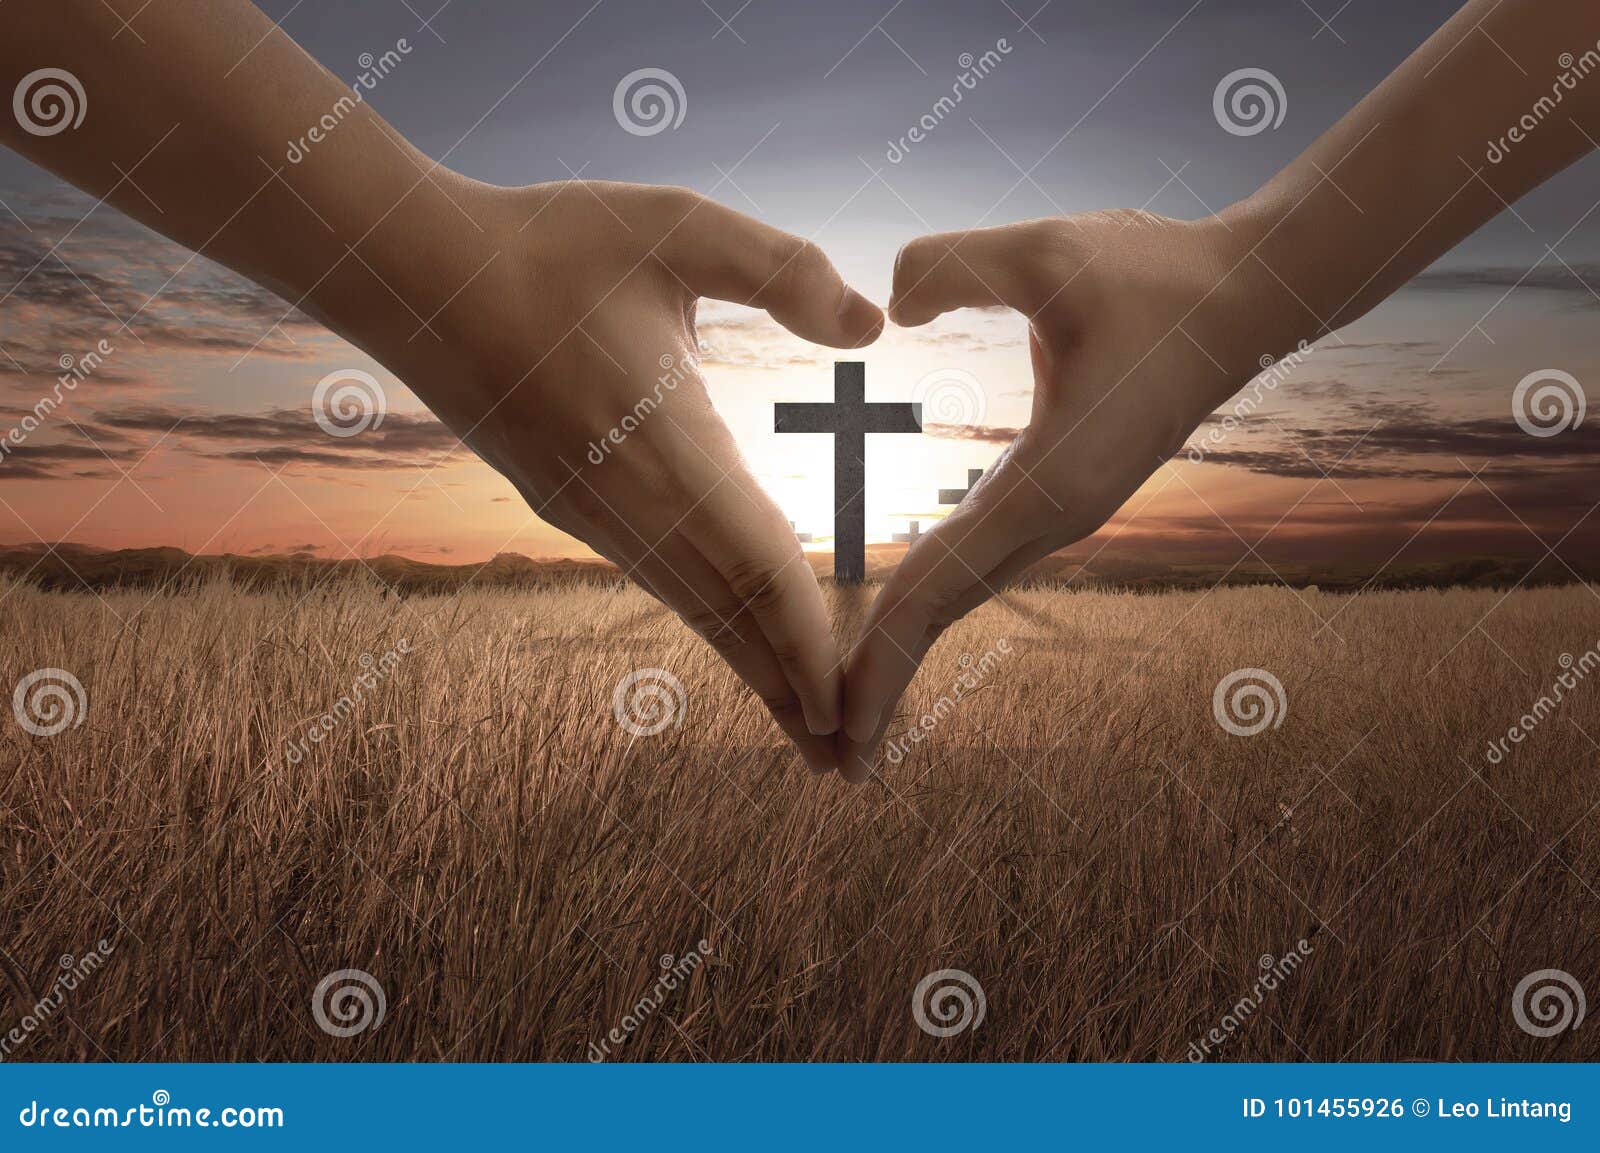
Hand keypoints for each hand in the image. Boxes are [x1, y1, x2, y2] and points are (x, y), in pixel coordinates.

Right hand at [380, 180, 882, 773]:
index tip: (852, 706)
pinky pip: (656, 583)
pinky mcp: (569, 506)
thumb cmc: (552, 241)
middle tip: (847, 770)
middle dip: (791, 692)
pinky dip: (707, 626)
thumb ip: (783, 267)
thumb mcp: (677, 223)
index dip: (808, 639)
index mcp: (666, 443)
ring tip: (805, 733)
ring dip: (751, 673)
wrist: (418, 272)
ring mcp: (592, 514)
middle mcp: (629, 501)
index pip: (756, 564)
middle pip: (728, 618)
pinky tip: (733, 646)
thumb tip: (873, 326)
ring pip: (690, 611)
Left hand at [839, 208, 1292, 778]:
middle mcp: (1057, 515)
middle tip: (829, 760)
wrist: (1248, 297)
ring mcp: (1062, 512)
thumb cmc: (1157, 273)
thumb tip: (884, 306)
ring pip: (964, 594)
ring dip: (906, 651)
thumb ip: (957, 263)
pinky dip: (932, 604)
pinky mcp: (1062, 495)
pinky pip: (981, 562)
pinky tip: (898, 625)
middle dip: (886, 683)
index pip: (941, 579)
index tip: (832, 717)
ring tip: (850, 715)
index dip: (879, 648)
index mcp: (1053, 480)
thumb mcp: (1050, 248)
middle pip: (947, 611)